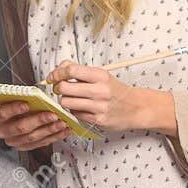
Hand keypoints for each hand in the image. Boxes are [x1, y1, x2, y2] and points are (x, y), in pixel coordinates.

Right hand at [0, 100, 69, 150]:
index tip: (26, 105)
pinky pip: (40, 143)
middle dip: (39, 121)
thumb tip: (35, 95)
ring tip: (61, 123)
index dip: (14, 109)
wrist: (13, 118)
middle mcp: (3, 131)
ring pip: (32, 137)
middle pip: (21, 127)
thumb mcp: (15, 98)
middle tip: (52, 115)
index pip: (3, 113)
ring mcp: (14, 141)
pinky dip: (54, 137)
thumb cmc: (14, 105)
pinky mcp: (25, 147)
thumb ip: (22, 97)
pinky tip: (63, 130)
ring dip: (49, 130)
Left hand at [45, 61, 165, 132]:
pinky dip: (74, 111)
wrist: (135, 107)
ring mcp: (98, 106)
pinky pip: (75, 114)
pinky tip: (81, 108)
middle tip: (60, 89)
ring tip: (71, 99)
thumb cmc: (115, 90)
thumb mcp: (100, 75)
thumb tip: (59, 67)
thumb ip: (80, 70)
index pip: (71, 70)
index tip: (52, 77)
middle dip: (58, 88)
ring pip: (66, 103)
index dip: (57, 73)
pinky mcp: (97, 120)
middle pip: (64, 88)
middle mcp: (100, 90)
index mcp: (100, 75)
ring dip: (64, 100)